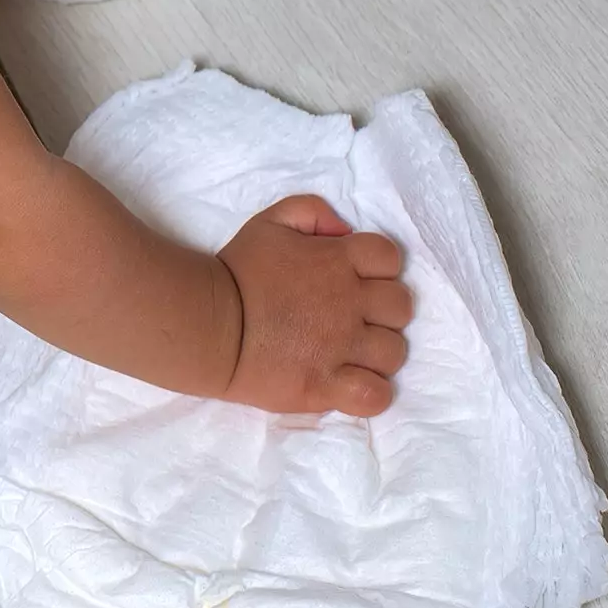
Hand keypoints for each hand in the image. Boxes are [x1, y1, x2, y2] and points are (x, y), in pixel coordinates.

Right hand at [216, 194, 411, 414]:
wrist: (208, 325)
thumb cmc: (238, 273)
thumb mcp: (269, 224)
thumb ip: (311, 212)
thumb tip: (344, 229)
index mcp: (338, 261)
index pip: (389, 258)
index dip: (378, 269)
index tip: (355, 280)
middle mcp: (348, 303)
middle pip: (400, 306)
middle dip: (382, 311)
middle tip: (351, 318)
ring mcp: (342, 347)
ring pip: (394, 352)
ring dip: (377, 352)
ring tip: (349, 353)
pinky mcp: (327, 384)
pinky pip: (376, 395)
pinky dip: (371, 392)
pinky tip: (351, 384)